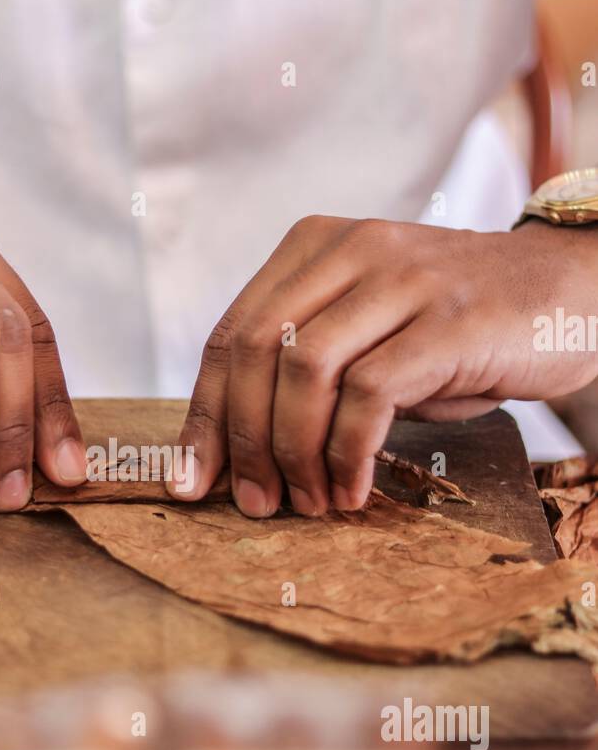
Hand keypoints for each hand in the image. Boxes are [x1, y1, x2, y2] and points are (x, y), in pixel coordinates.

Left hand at [172, 215, 597, 515]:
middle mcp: (352, 249)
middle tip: (253, 503)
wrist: (570, 291)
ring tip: (308, 503)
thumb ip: (306, 368)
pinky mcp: (449, 320)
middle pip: (256, 350)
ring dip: (294, 452)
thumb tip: (235, 453)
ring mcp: (403, 278)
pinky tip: (351, 489)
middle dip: (241, 441)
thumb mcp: (369, 331)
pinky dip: (349, 453)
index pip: (231, 335)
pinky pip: (370, 394)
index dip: (204, 415)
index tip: (189, 481)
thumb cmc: (457, 327)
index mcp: (315, 246)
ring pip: (305, 370)